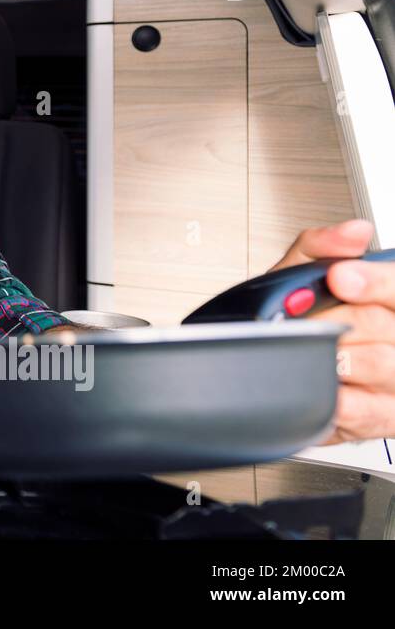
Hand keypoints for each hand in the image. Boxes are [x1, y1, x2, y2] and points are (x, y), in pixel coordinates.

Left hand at [268, 218, 394, 442]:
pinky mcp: (383, 418)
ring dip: (336, 355)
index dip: (375, 282)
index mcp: (387, 300)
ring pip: (381, 364)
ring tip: (312, 349)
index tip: (341, 277)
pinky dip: (338, 395)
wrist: (268, 368)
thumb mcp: (297, 274)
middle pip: (384, 324)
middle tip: (308, 320)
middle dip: (338, 318)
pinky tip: (324, 383)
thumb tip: (353, 232)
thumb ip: (319, 248)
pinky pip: (367, 409)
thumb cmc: (294, 319)